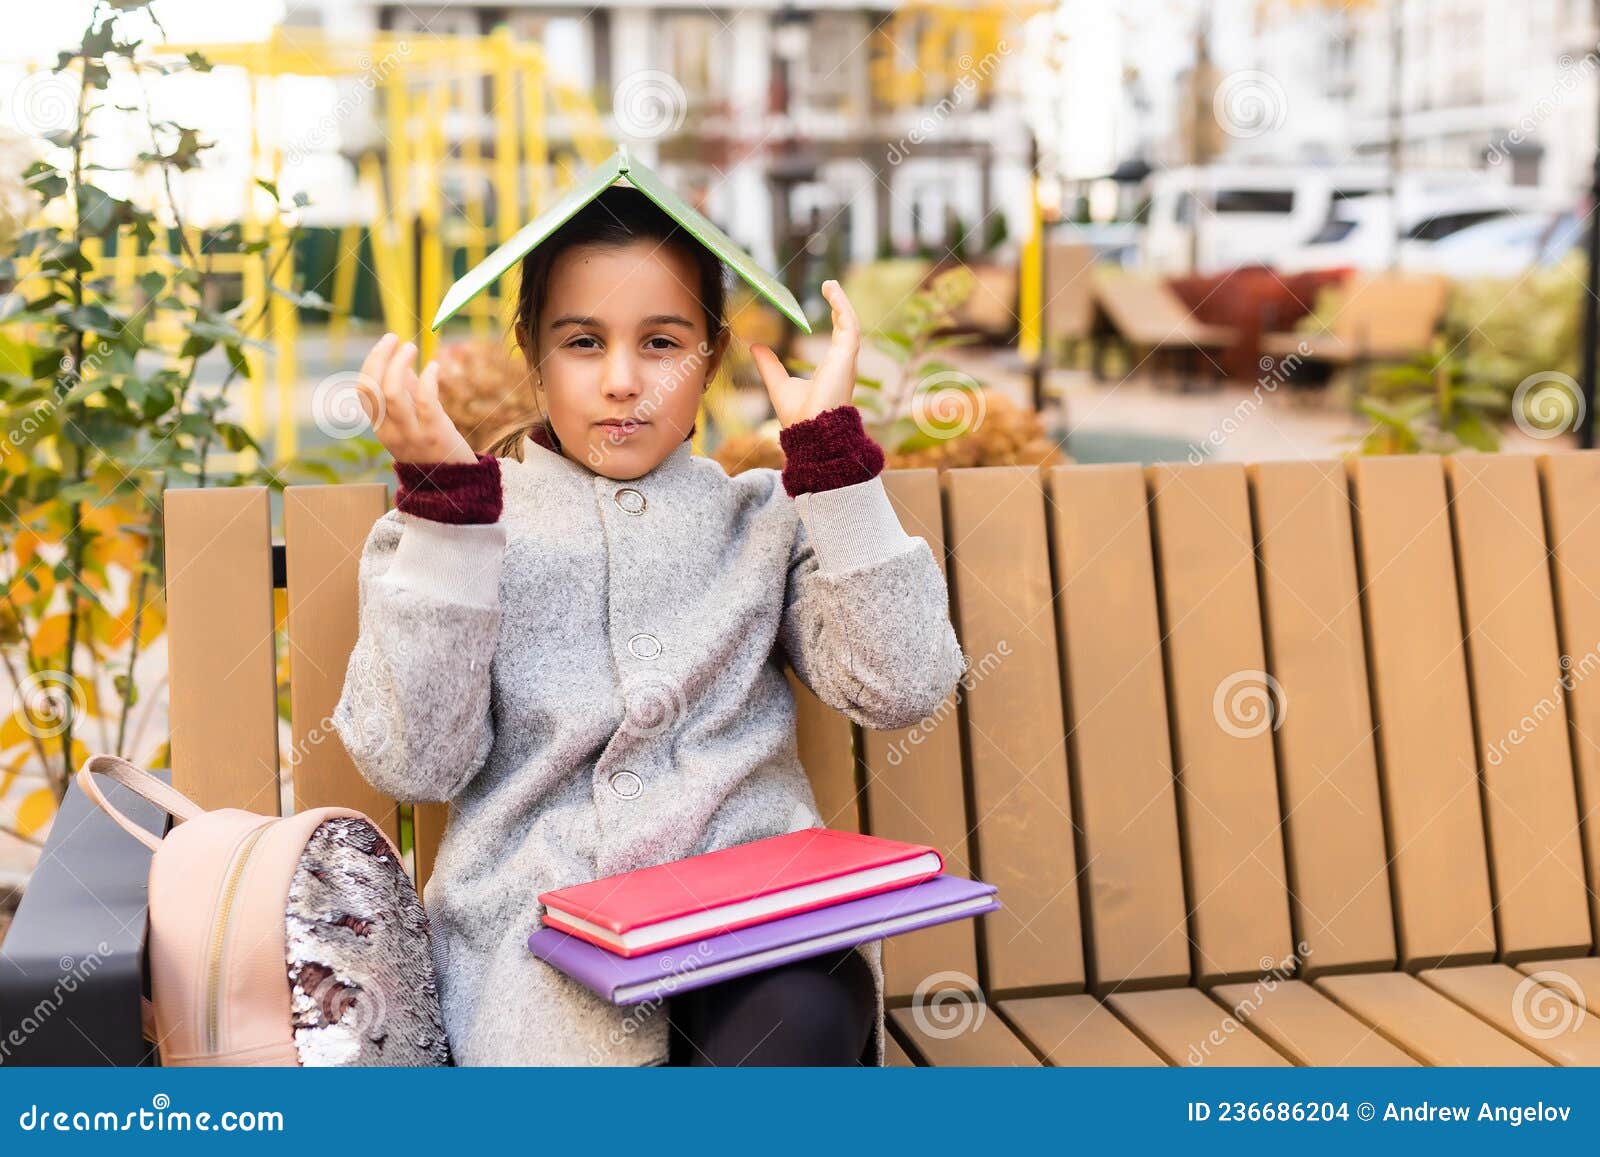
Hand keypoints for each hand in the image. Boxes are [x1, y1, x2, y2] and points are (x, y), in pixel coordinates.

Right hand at [355, 333, 476, 464]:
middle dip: (379, 358)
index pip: (364, 392)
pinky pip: (425, 402)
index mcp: (381, 428)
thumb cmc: (434, 450)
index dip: (371, 363)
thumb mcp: (413, 424)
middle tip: (394, 338)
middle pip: (373, 388)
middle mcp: (390, 431)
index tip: (385, 344)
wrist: (455, 486)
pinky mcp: (435, 434)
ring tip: (411, 347)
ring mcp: (411, 434)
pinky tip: (434, 366)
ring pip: (392, 393)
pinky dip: (428, 380)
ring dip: (399, 364)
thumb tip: (405, 368)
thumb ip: (408, 397)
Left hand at [750, 280, 859, 426]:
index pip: (838, 338)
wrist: (810, 433)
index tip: (828, 300)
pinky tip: (832, 291)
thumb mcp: (778, 384)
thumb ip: (769, 365)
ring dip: (842, 302)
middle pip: (847, 328)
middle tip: (830, 286)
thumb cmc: (799, 417)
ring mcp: (846, 360)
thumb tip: (756, 347)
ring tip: (831, 283)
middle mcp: (842, 364)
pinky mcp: (846, 357)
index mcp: (831, 369)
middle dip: (841, 306)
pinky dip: (842, 307)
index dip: (835, 317)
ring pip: (851, 324)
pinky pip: (850, 325)